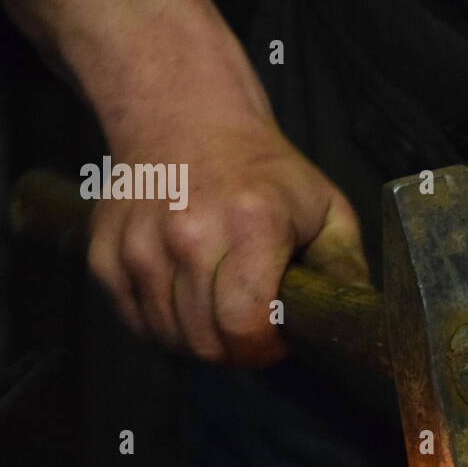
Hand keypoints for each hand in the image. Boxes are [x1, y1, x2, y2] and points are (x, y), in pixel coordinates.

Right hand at [87, 116, 369, 365]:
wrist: (185, 118)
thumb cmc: (264, 171)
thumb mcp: (325, 208)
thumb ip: (345, 270)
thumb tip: (361, 325)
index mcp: (251, 222)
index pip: (246, 323)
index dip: (265, 347)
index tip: (276, 336)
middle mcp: (188, 232)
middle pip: (208, 342)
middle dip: (237, 348)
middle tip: (252, 321)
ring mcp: (140, 244)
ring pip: (171, 338)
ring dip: (200, 335)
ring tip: (220, 297)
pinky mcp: (105, 255)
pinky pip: (136, 322)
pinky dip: (163, 320)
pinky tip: (185, 288)